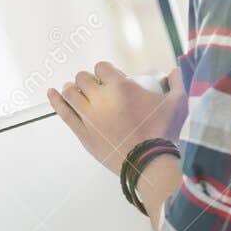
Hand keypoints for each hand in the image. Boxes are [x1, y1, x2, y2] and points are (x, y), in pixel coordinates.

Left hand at [48, 62, 186, 174]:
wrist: (149, 162)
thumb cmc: (164, 132)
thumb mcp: (178, 103)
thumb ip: (177, 81)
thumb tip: (173, 70)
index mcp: (121, 87)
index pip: (101, 67)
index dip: (104, 70)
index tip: (111, 77)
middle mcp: (101, 99)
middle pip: (83, 78)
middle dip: (88, 79)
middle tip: (94, 86)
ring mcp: (89, 116)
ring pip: (70, 93)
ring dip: (72, 88)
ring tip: (75, 90)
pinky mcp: (82, 133)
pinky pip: (64, 112)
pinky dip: (56, 100)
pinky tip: (51, 93)